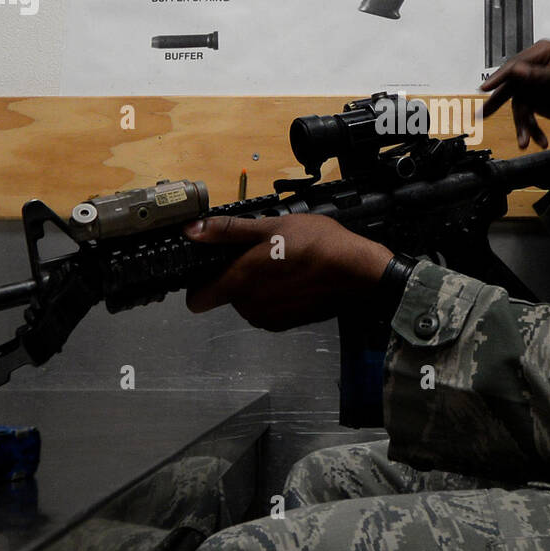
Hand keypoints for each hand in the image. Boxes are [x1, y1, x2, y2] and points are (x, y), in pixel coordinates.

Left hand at [183, 214, 393, 330]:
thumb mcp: (270, 227)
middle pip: (225, 294)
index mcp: (239, 283)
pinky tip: (292, 276)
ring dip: (255, 284)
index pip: (196, 299)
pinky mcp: (285, 323)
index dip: (197, 281)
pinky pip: (267, 308)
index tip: (208, 265)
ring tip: (280, 261)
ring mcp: (268, 318)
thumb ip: (227, 231)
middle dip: (235, 274)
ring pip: (247, 300)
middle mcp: (249, 307)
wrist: (358, 273)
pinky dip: (273, 294)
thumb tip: (191, 230)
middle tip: (259, 251)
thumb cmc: (317, 246)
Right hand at [480, 39, 549, 147]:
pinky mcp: (536, 100)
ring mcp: (534, 84)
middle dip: (500, 104)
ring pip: (518, 105)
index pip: (516, 64)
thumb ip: (540, 75)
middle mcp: (536, 66)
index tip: (486, 88)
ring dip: (522, 125)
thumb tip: (517, 70)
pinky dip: (531, 128)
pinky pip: (526, 116)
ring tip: (525, 141)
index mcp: (544, 52)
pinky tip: (538, 139)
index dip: (500, 77)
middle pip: (511, 85)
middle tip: (482, 115)